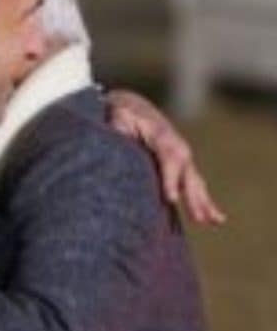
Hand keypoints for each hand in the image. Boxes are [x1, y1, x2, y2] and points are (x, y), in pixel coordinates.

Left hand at [105, 89, 225, 224]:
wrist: (135, 109)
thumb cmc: (124, 116)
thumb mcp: (118, 118)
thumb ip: (119, 128)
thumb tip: (116, 135)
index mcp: (162, 137)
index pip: (169, 160)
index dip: (170, 179)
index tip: (170, 199)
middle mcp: (178, 148)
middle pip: (187, 176)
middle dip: (192, 198)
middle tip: (198, 219)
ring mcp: (183, 159)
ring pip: (195, 183)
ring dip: (204, 203)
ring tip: (213, 221)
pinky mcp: (182, 168)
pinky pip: (195, 186)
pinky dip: (205, 202)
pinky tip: (213, 219)